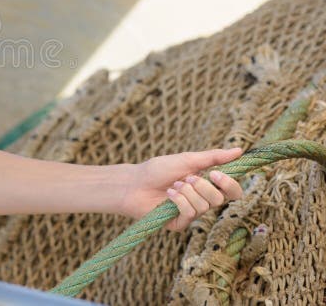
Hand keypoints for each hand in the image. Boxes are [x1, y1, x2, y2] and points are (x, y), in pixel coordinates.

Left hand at [119, 147, 243, 230]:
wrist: (134, 182)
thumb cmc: (157, 170)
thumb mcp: (187, 160)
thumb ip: (213, 157)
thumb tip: (240, 150)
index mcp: (207, 185)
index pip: (233, 191)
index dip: (229, 184)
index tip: (215, 173)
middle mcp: (202, 200)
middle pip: (221, 199)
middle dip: (203, 186)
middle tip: (186, 178)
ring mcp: (192, 213)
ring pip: (205, 206)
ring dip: (187, 192)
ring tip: (173, 185)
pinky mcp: (180, 223)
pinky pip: (191, 213)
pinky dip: (179, 200)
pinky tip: (168, 195)